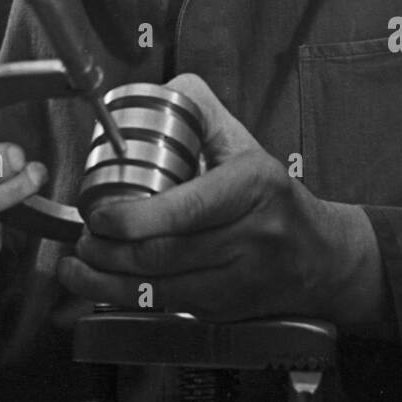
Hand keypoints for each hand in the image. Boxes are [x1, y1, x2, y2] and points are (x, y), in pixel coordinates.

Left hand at [57, 74, 388, 329]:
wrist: (322, 257)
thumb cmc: (271, 194)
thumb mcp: (244, 143)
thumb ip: (199, 112)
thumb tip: (155, 91)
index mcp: (253, 186)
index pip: (187, 209)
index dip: (135, 220)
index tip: (100, 217)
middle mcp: (251, 236)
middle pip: (167, 255)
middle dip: (111, 252)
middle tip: (82, 239)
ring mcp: (241, 280)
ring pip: (163, 291)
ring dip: (110, 282)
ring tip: (79, 265)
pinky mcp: (229, 311)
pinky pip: (170, 309)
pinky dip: (130, 300)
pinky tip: (103, 287)